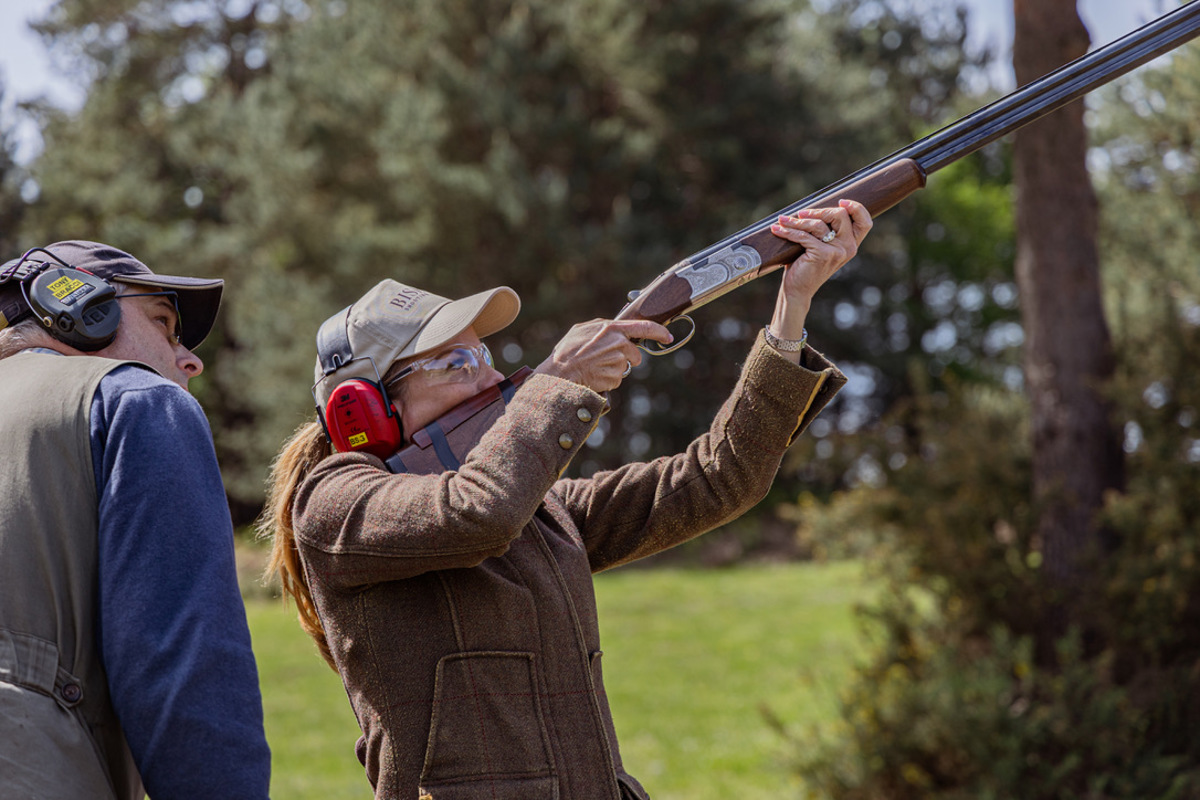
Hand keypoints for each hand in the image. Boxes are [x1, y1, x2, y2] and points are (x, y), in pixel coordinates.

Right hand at [535, 318, 672, 392]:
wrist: (560, 372)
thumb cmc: (567, 351)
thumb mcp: (582, 330)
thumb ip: (601, 327)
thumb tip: (614, 327)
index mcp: (611, 328)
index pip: (643, 327)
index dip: (659, 332)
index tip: (668, 337)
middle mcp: (618, 343)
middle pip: (635, 354)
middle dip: (627, 359)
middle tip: (607, 360)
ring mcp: (618, 360)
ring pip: (624, 367)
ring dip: (613, 369)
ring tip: (594, 367)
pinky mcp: (615, 377)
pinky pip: (617, 379)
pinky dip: (608, 379)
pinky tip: (594, 376)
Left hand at [770, 199, 872, 309]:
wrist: (798, 291)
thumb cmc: (807, 266)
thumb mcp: (821, 247)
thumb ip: (826, 231)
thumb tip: (813, 208)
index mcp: (851, 245)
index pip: (864, 222)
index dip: (856, 208)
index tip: (841, 201)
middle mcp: (848, 248)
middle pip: (841, 215)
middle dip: (819, 211)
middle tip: (801, 214)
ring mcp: (837, 252)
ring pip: (818, 224)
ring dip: (797, 221)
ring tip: (783, 220)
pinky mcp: (822, 254)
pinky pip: (803, 236)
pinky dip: (788, 231)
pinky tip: (777, 229)